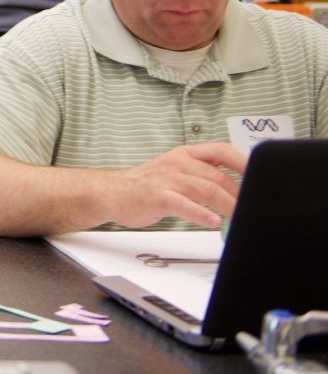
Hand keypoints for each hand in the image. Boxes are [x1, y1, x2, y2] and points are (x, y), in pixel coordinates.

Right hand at [100, 143, 246, 229]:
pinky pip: (185, 205)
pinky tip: (213, 222)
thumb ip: (202, 175)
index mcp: (185, 154)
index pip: (222, 151)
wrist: (111, 191)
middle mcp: (178, 163)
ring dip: (228, 207)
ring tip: (240, 220)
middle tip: (252, 209)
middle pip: (219, 177)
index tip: (262, 177)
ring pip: (207, 190)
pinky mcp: (157, 197)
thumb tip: (236, 190)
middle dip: (240, 196)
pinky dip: (201, 214)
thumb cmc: (146, 184)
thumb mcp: (175, 170)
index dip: (244, 163)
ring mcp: (167, 179)